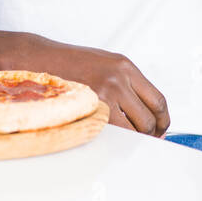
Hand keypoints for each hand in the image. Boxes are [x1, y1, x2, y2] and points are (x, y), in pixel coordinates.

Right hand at [0, 33, 169, 136]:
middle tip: (144, 141)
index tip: (160, 130)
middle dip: (150, 134)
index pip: (158, 100)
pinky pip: (114, 131)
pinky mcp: (91, 105)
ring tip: (124, 141)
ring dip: (133, 138)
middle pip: (149, 117)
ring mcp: (105, 92)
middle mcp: (119, 78)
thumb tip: (145, 112)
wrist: (38, 59)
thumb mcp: (104, 64)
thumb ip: (126, 84)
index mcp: (125, 66)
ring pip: (135, 128)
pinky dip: (117, 139)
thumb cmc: (69, 65)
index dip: (163, 121)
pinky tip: (110, 138)